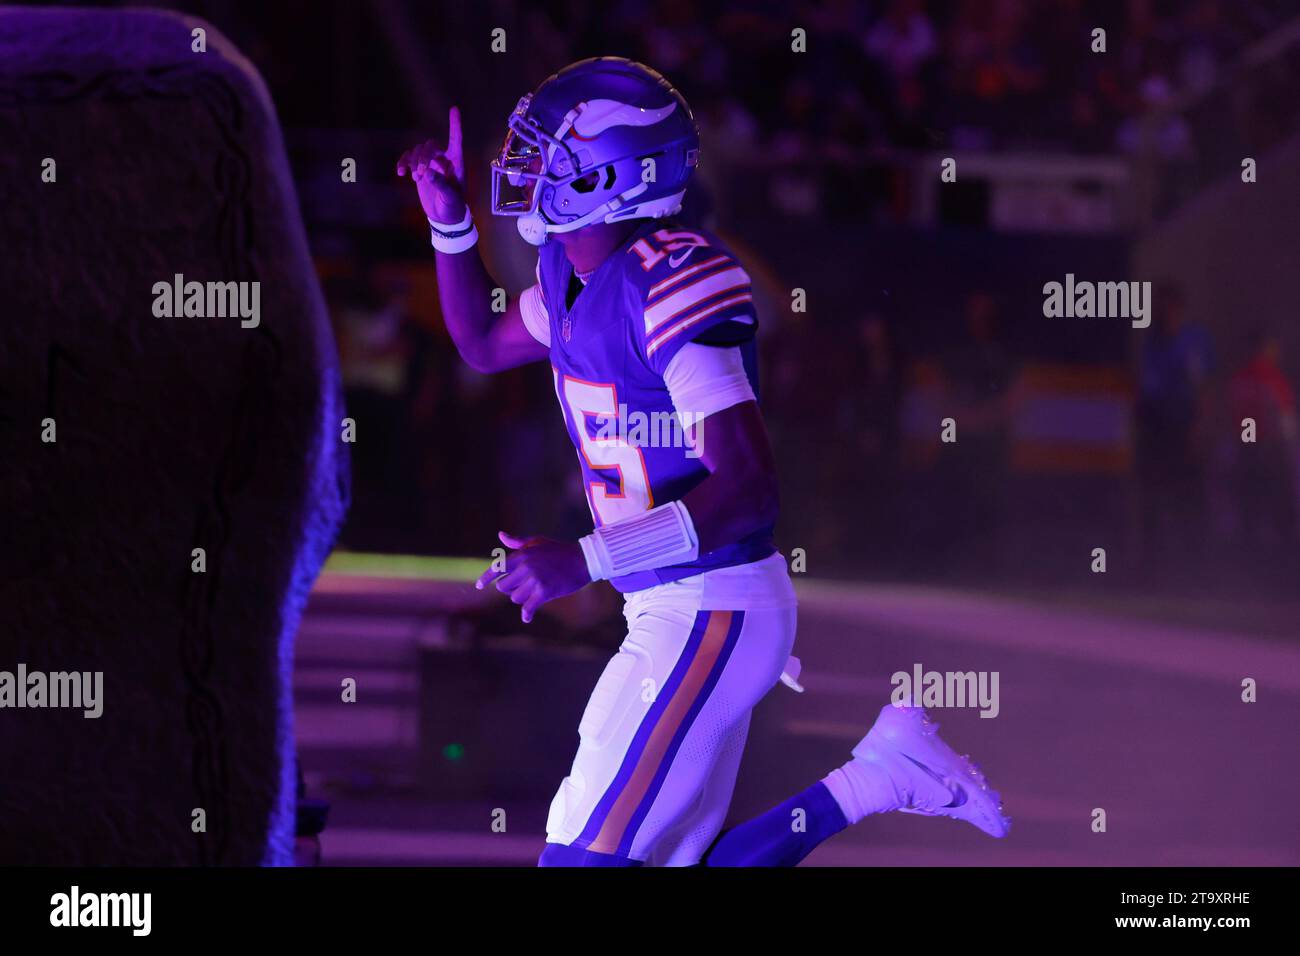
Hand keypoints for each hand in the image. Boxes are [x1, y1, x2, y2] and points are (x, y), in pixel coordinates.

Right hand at [396, 106, 466, 223]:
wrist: (444, 217)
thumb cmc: (453, 207)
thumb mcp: (451, 197)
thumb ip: (441, 184)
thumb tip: (427, 173)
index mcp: (456, 163)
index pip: (456, 140)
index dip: (455, 124)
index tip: (454, 108)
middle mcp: (443, 160)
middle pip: (430, 146)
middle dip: (422, 157)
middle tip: (420, 174)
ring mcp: (430, 164)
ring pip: (418, 151)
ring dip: (413, 162)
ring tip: (415, 178)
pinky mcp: (419, 170)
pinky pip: (408, 159)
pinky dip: (403, 163)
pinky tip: (400, 173)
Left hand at [476, 531, 592, 622]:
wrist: (583, 560)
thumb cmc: (559, 550)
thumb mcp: (537, 542)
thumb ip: (518, 541)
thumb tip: (501, 535)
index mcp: (522, 554)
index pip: (497, 568)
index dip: (486, 578)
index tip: (478, 586)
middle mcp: (526, 566)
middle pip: (504, 587)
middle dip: (510, 589)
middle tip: (521, 587)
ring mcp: (535, 580)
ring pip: (515, 597)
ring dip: (522, 598)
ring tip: (532, 594)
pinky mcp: (545, 591)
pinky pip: (528, 607)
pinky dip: (527, 614)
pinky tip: (527, 618)